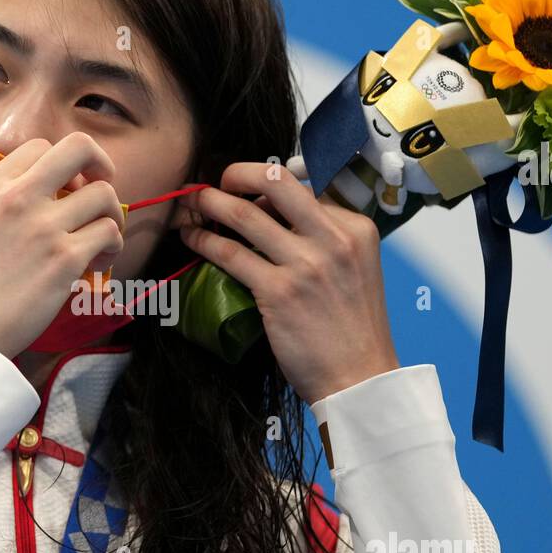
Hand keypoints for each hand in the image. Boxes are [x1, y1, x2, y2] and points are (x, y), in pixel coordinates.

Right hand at [0, 131, 125, 357]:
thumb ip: (3, 200)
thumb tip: (47, 193)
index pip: (41, 146)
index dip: (62, 166)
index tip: (66, 189)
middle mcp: (18, 197)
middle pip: (79, 148)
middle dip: (100, 163)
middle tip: (100, 187)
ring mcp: (44, 226)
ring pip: (104, 194)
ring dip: (111, 215)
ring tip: (101, 237)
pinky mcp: (64, 259)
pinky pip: (108, 234)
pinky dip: (112, 247)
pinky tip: (97, 264)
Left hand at [176, 162, 399, 404]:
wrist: (359, 379)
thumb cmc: (353, 330)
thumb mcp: (355, 269)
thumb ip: (324, 240)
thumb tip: (273, 217)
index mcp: (355, 228)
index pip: (303, 190)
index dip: (267, 186)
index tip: (246, 191)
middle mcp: (333, 238)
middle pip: (275, 181)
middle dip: (237, 173)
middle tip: (218, 183)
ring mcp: (305, 264)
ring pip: (244, 214)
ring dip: (210, 203)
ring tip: (193, 204)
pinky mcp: (278, 291)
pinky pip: (229, 253)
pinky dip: (204, 241)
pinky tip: (192, 239)